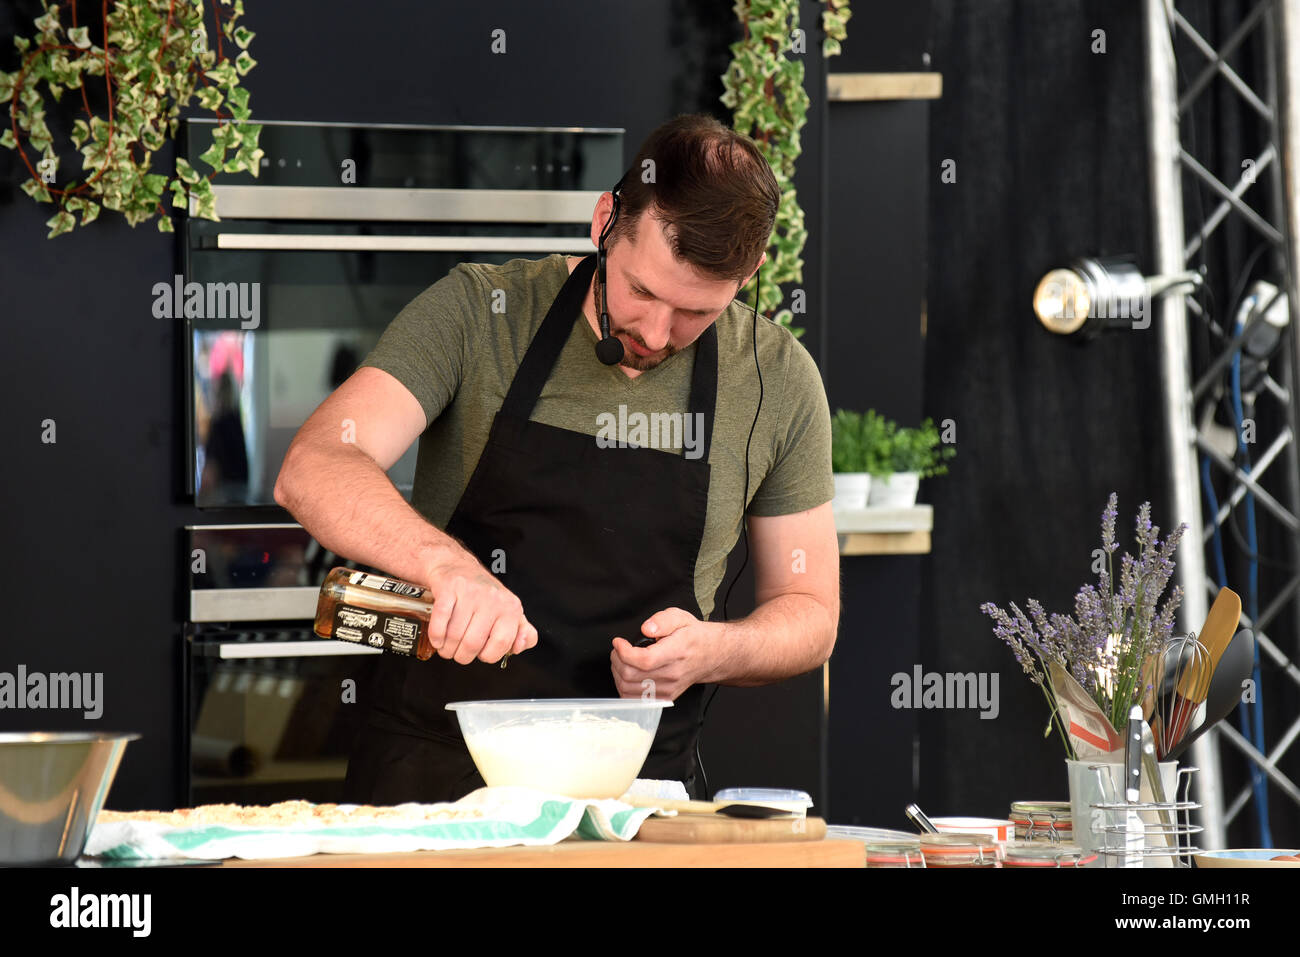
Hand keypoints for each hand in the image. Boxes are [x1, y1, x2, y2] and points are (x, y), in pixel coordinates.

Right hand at [424, 549, 537, 664]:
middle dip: (462, 656)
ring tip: (447, 647)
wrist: (456, 566)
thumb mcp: (508, 611)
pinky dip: (436, 636)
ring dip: (447, 648)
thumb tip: (521, 646)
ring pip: (454, 635)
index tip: (481, 654)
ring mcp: (470, 592)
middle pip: (473, 643)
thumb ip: (522, 633)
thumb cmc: (483, 594)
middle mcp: (492, 598)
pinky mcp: (449, 588)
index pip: (502, 642)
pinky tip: (438, 639)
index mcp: (511, 607)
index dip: (488, 655)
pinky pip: (440, 621)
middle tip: (458, 654)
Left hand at [610, 607, 721, 699]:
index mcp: (676, 652)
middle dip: (617, 660)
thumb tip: (647, 628)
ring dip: (618, 673)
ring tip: (621, 660)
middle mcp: (672, 674)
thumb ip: (662, 620)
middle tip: (618, 649)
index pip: (644, 660)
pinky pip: (635, 700)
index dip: (624, 652)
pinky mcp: (665, 697)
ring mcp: (668, 689)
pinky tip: (627, 674)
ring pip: (629, 689)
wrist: (710, 656)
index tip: (619, 642)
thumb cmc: (693, 637)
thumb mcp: (680, 618)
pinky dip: (624, 687)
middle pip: (631, 675)